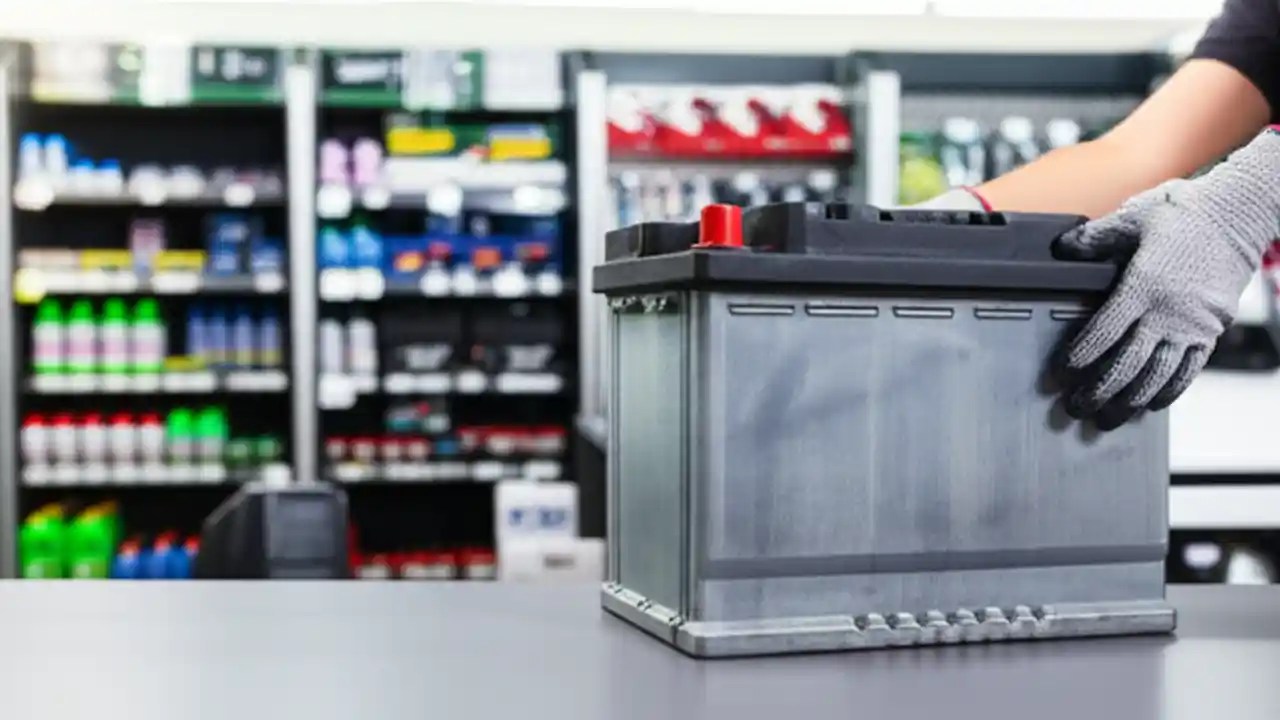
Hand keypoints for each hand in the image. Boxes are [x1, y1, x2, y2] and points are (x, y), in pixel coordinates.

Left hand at [1052, 128, 1279, 428]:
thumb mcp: (1132, 216)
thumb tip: (1061, 248)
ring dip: (1130, 401)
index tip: (1062, 374)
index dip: (1081, 356)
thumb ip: (1094, 237)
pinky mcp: (1211, 330)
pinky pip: (1189, 370)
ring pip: (1157, 375)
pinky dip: (1168, 392)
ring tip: (1108, 419)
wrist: (1239, 214)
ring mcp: (1192, 325)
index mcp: (1142, 285)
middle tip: (1077, 408)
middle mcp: (1168, 312)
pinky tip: (1149, 405)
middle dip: (1100, 390)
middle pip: (1128, 363)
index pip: (1104, 331)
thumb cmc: (1184, 214)